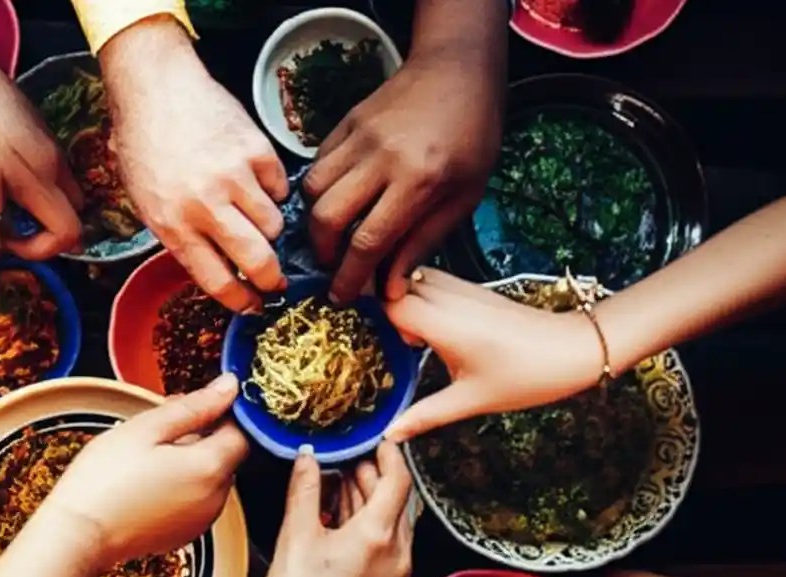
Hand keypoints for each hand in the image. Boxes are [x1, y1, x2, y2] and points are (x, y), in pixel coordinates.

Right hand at [42, 373, 248, 566]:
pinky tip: (147, 480)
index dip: (221, 412)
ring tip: (147, 454)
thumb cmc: (105, 480)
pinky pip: (195, 499)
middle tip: (159, 425)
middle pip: (226, 454)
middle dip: (202, 434)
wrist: (78, 536)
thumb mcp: (147, 428)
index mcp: (211, 468)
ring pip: (210, 476)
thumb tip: (230, 386)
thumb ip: (195, 406)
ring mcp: (201, 520)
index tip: (191, 405)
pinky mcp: (185, 534)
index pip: (242, 431)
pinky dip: (180, 484)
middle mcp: (216, 498)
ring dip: (190, 459)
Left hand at [103, 17, 288, 311]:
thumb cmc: (144, 146)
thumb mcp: (146, 202)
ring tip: (255, 219)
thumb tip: (220, 269)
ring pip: (274, 226)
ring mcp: (235, 176)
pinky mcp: (257, 150)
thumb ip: (180, 237)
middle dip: (272, 280)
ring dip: (269, 230)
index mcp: (172, 224)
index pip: (217, 281)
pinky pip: (280, 189)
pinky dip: (273, 192)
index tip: (252, 305)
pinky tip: (255, 183)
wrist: (157, 88)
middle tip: (276, 282)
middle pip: (258, 261)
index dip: (241, 301)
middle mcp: (205, 204)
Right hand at [254, 442, 415, 576]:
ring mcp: (394, 576)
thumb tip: (306, 459)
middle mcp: (397, 556)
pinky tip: (338, 519)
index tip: (377, 437)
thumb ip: (305, 490)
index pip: (398, 479)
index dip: (388, 453)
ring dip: (366, 500)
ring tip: (337, 484)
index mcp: (379, 537)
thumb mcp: (295, 536)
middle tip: (345, 457)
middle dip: (371, 476)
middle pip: (394, 501)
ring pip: (389, 523)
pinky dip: (365, 525)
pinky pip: (383, 546)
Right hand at [305, 46, 501, 303]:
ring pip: (313, 191)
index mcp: (418, 181)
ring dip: (316, 221)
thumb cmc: (472, 136)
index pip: (369, 241)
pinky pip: (317, 164)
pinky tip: (337, 200)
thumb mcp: (463, 196)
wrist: (457, 71)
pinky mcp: (345, 123)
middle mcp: (381, 159)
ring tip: (333, 235)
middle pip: (327, 218)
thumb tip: (391, 287)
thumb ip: (423, 241)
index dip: (351, 276)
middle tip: (334, 266)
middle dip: (324, 253)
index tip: (342, 297)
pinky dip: (320, 190)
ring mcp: (358, 137)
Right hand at [382, 268, 601, 440]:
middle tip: (360, 332)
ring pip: (410, 277)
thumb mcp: (471, 400)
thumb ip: (425, 415)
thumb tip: (390, 435)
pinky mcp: (472, 289)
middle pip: (392, 284)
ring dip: (394, 297)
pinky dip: (414, 295)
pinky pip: (430, 280)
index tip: (347, 331)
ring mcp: (461, 289)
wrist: (574, 349)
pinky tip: (419, 327)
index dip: (363, 314)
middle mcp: (448, 297)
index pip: (386, 303)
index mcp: (443, 323)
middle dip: (372, 303)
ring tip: (388, 331)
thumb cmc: (526, 376)